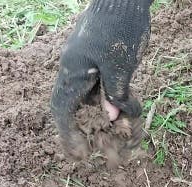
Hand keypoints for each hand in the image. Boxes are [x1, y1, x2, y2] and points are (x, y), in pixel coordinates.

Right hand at [51, 0, 149, 158]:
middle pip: (77, 104)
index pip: (63, 108)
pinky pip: (101, 83)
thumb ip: (115, 93)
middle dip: (91, 126)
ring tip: (125, 127)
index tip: (78, 153)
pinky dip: (112, 97)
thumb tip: (112, 118)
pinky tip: (128, 103)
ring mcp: (85, 60)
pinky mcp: (97, 56)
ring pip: (92, 94)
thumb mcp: (120, 65)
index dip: (68, 133)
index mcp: (73, 70)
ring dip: (107, 111)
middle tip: (105, 146)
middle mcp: (74, 67)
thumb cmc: (120, 28)